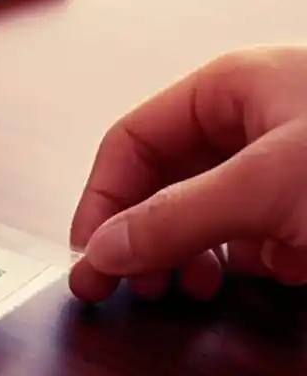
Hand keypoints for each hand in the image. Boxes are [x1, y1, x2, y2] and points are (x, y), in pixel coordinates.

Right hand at [70, 45, 306, 301]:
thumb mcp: (270, 185)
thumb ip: (178, 219)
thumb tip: (105, 248)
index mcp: (233, 87)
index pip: (131, 142)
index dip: (103, 200)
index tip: (91, 256)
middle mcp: (254, 121)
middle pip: (162, 183)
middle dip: (144, 238)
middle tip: (128, 286)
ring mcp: (286, 165)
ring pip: (206, 216)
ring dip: (194, 258)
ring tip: (194, 288)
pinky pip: (257, 238)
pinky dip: (257, 264)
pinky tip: (279, 271)